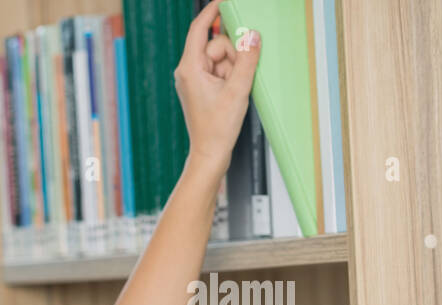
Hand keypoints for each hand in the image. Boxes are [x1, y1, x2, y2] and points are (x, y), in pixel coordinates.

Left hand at [174, 0, 260, 177]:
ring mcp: (195, 78)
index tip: (225, 0)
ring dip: (233, 68)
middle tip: (235, 79)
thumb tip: (252, 35)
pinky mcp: (202, 86)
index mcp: (189, 68)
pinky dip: (231, 75)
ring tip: (232, 91)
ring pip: (222, 56)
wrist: (210, 153)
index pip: (199, 29)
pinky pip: (221, 69)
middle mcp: (188, 71)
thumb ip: (246, 59)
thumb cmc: (218, 127)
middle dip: (232, 55)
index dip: (212, 11)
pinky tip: (232, 91)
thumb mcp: (238, 89)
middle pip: (216, 43)